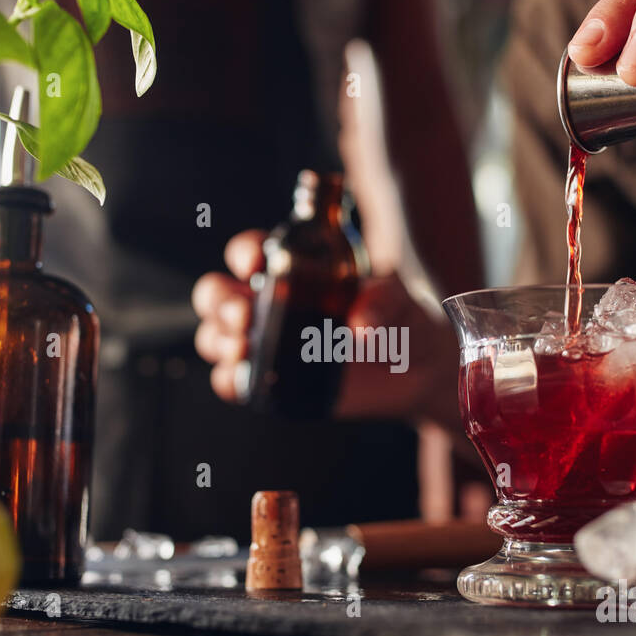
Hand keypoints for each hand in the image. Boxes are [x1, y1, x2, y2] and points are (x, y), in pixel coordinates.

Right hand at [192, 231, 458, 423]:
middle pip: (217, 294)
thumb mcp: (400, 299)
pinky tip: (243, 378)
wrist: (419, 370)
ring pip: (216, 337)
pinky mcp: (275, 383)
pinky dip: (230, 381)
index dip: (243, 252)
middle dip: (220, 301)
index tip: (256, 262)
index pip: (249, 253)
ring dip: (219, 340)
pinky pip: (235, 383)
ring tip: (244, 346)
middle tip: (244, 314)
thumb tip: (360, 326)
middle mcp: (272, 304)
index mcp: (293, 270)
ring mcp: (270, 345)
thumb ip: (384, 300)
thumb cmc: (404, 319)